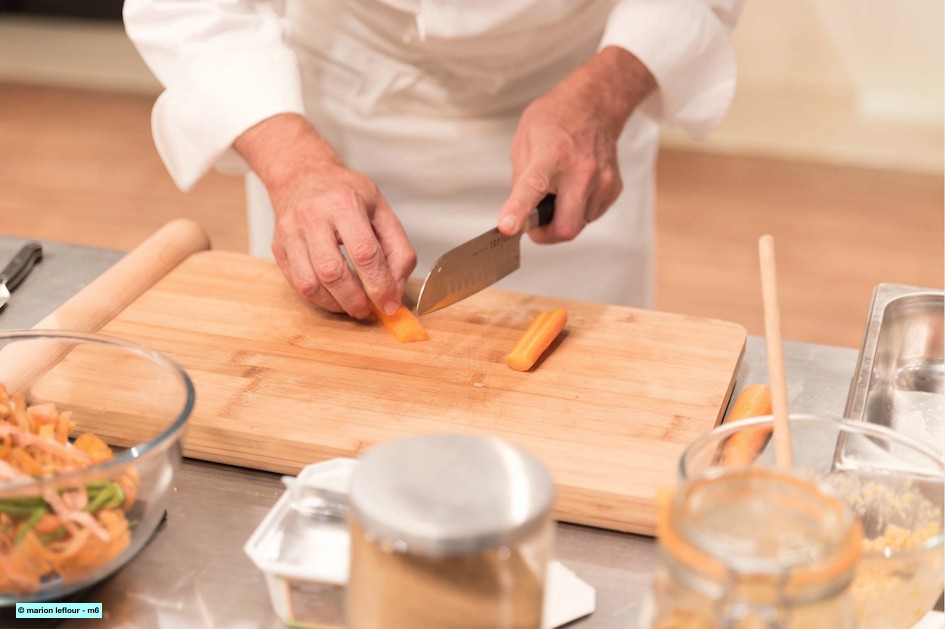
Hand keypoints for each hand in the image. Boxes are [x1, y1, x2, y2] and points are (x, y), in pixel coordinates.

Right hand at [235, 114, 415, 318]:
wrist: (302, 175)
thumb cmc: (346, 194)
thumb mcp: (382, 211)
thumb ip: (398, 251)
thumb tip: (394, 291)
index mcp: (344, 203)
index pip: (364, 253)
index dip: (379, 285)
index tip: (390, 304)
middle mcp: (312, 216)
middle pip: (332, 272)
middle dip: (355, 300)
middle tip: (369, 310)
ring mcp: (290, 233)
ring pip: (310, 284)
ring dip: (336, 304)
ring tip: (353, 305)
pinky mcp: (278, 248)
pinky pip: (297, 285)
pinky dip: (319, 299)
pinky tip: (334, 297)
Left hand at [498, 46, 656, 241]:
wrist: (595, 105)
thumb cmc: (556, 121)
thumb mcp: (524, 142)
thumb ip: (520, 181)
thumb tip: (517, 213)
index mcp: (552, 155)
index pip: (534, 188)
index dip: (519, 211)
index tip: (508, 228)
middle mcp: (581, 170)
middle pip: (566, 227)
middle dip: (546, 235)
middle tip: (534, 224)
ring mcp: (602, 181)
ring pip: (579, 224)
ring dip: (563, 218)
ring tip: (558, 192)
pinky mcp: (614, 189)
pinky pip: (591, 215)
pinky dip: (578, 210)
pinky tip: (574, 188)